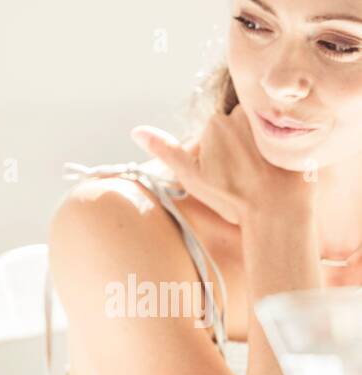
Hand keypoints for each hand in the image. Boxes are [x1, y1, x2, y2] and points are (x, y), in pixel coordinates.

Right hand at [131, 105, 314, 225]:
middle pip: (237, 124)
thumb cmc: (231, 196)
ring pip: (258, 126)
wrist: (275, 209)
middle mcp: (242, 112)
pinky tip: (277, 166)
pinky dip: (280, 144)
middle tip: (244, 172)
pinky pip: (282, 130)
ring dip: (259, 143)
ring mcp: (268, 118)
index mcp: (215, 122)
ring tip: (262, 170)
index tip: (225, 171)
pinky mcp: (292, 125)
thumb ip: (166, 150)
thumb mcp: (192, 177)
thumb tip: (136, 130)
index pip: (214, 129)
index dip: (218, 151)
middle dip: (238, 144)